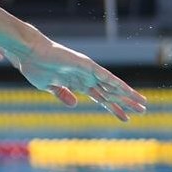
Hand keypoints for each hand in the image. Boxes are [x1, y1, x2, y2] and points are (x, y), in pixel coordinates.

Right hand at [0, 36, 146, 119]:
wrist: (28, 54)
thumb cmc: (35, 67)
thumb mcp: (48, 86)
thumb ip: (62, 95)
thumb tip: (75, 104)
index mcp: (77, 84)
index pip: (101, 98)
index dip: (113, 108)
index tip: (126, 118)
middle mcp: (86, 78)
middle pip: (110, 93)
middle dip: (126, 103)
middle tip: (143, 111)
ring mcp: (87, 71)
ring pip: (112, 86)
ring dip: (127, 95)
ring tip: (142, 103)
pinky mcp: (86, 65)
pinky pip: (105, 76)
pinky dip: (116, 83)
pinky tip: (127, 90)